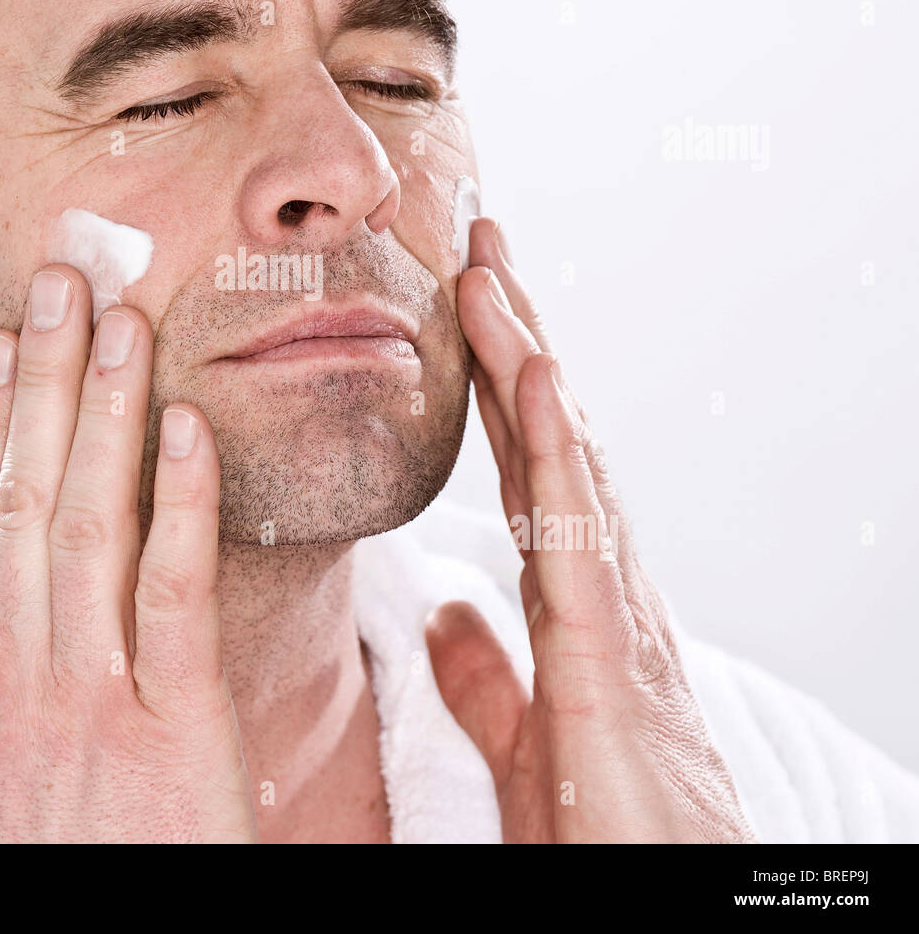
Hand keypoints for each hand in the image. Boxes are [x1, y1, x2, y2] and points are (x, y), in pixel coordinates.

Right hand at [0, 266, 256, 842]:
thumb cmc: (71, 865)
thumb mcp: (13, 771)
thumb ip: (16, 681)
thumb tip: (16, 602)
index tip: (0, 344)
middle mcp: (18, 680)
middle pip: (23, 500)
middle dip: (40, 384)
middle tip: (56, 284)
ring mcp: (87, 704)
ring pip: (84, 528)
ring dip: (101, 415)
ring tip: (118, 322)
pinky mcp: (168, 736)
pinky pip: (169, 597)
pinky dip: (176, 504)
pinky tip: (187, 428)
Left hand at [426, 219, 755, 842]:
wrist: (659, 900)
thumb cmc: (605, 825)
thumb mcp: (524, 732)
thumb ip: (488, 668)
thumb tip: (448, 611)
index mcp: (568, 596)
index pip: (522, 462)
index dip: (492, 380)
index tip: (463, 302)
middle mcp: (598, 582)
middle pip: (548, 435)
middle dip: (512, 334)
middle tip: (478, 239)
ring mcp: (614, 608)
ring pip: (565, 459)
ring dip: (527, 359)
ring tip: (489, 272)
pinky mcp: (610, 654)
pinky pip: (580, 531)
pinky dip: (557, 448)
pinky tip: (534, 377)